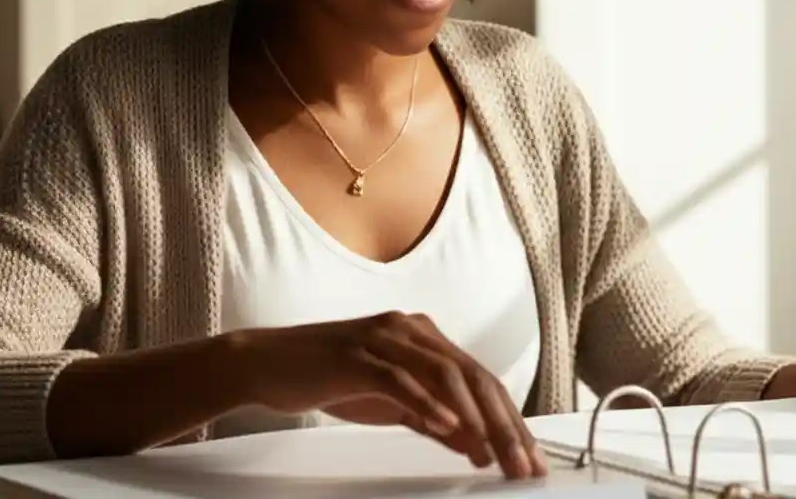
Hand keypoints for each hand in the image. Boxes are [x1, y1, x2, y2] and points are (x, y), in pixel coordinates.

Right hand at [236, 311, 547, 479]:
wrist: (267, 364)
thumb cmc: (329, 378)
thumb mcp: (391, 403)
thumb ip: (433, 418)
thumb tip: (476, 443)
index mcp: (424, 338)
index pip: (481, 379)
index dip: (510, 420)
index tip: (529, 458)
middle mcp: (411, 330)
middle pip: (473, 377)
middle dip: (504, 425)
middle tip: (523, 465)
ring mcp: (384, 339)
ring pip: (446, 375)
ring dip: (475, 419)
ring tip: (494, 455)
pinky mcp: (357, 355)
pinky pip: (400, 379)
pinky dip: (427, 404)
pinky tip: (447, 428)